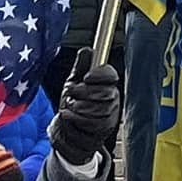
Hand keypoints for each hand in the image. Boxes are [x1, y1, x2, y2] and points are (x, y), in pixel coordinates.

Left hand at [48, 47, 121, 162]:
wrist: (68, 130)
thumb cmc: (73, 103)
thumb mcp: (73, 83)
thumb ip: (80, 67)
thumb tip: (86, 50)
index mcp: (107, 83)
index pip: (111, 75)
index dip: (99, 75)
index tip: (86, 77)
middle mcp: (113, 98)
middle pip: (106, 93)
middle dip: (84, 93)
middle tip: (71, 93)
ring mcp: (111, 114)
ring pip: (101, 109)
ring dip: (79, 107)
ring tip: (69, 105)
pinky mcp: (106, 130)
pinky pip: (94, 124)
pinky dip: (77, 119)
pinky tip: (68, 115)